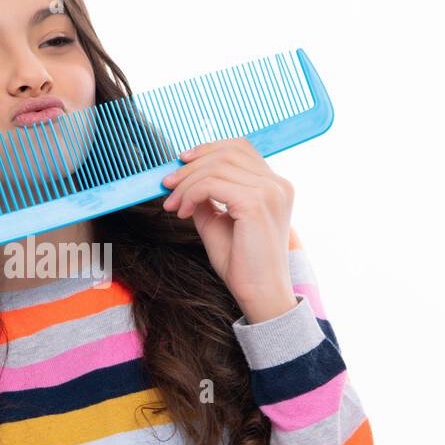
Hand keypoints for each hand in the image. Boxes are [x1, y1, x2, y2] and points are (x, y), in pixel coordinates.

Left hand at [160, 138, 297, 322]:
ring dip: (186, 183)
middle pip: (226, 153)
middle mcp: (277, 184)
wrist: (260, 295)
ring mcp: (270, 191)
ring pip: (216, 167)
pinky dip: (191, 194)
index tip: (181, 163)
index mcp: (275, 186)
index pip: (240, 148)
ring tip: (173, 205)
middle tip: (167, 186)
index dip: (207, 149)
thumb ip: (206, 199)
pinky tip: (183, 213)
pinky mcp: (256, 203)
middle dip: (190, 167)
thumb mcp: (218, 223)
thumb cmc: (243, 265)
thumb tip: (184, 180)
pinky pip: (212, 184)